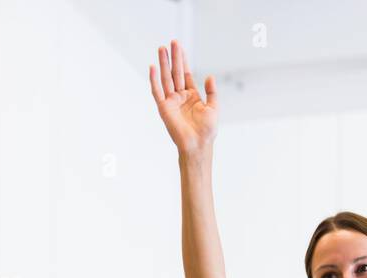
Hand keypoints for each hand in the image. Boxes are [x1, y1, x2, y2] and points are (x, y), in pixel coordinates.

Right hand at [150, 39, 217, 155]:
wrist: (199, 145)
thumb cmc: (207, 131)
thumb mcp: (213, 108)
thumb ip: (212, 92)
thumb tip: (210, 76)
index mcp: (192, 96)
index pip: (185, 74)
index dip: (183, 60)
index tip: (180, 47)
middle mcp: (180, 97)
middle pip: (175, 73)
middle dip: (174, 57)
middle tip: (172, 42)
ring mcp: (171, 101)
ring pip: (166, 78)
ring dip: (164, 64)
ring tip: (161, 48)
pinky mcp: (163, 108)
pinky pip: (157, 91)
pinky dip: (154, 80)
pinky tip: (153, 67)